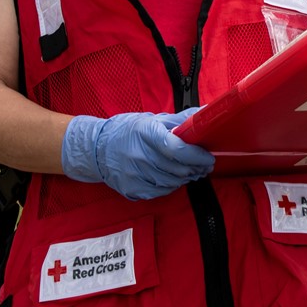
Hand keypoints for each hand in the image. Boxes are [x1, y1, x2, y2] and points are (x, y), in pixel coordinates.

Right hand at [60, 109, 214, 200]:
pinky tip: (174, 179)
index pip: (176, 148)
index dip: (196, 156)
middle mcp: (138, 154)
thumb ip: (180, 120)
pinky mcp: (131, 188)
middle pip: (176, 168)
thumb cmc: (129, 131)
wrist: (98, 148)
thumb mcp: (153, 119)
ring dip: (186, 178)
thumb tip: (205, 114)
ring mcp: (133, 173)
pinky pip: (160, 191)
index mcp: (145, 133)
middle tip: (204, 166)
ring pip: (171, 182)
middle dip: (196, 168)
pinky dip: (171, 186)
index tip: (208, 157)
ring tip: (191, 172)